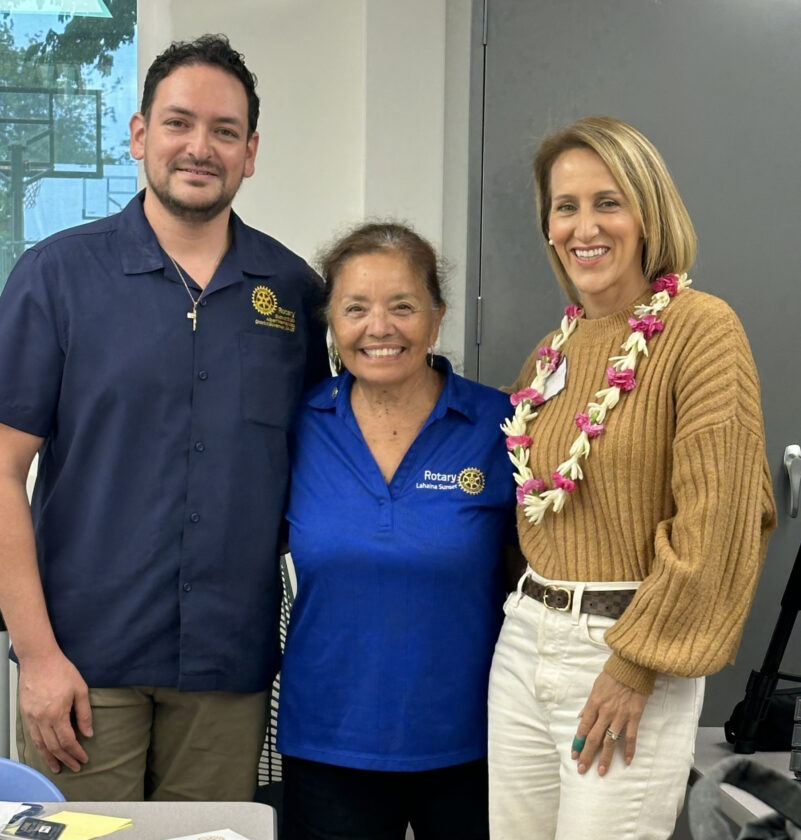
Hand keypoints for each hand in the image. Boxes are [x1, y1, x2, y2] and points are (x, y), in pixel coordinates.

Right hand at [18, 651, 92, 772]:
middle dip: (65, 759)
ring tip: (58, 768)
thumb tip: (88, 733)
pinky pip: (32, 736)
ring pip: (40, 744)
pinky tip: (45, 752)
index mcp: (57, 714)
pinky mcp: (26, 714)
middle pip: (54, 746)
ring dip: (50, 758)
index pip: (67, 741)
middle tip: (75, 767)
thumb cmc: (62, 671)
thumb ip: (84, 713)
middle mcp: (42, 720)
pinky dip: (39, 747)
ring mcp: (32, 718)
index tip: (84, 759)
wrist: (39, 660)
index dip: (76, 752)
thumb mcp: (81, 689)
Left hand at [571, 671, 647, 775]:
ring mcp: (620, 716)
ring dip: (605, 758)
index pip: (583, 727)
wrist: (632, 668)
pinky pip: (631, 737)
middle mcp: (605, 713)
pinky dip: (629, 750)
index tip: (574, 754)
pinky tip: (627, 761)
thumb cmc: (612, 675)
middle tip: (582, 769)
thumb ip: (588, 705)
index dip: (578, 742)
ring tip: (601, 771)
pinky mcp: (634, 717)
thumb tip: (580, 718)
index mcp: (594, 704)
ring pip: (610, 741)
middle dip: (587, 755)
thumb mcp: (595, 687)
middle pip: (594, 738)